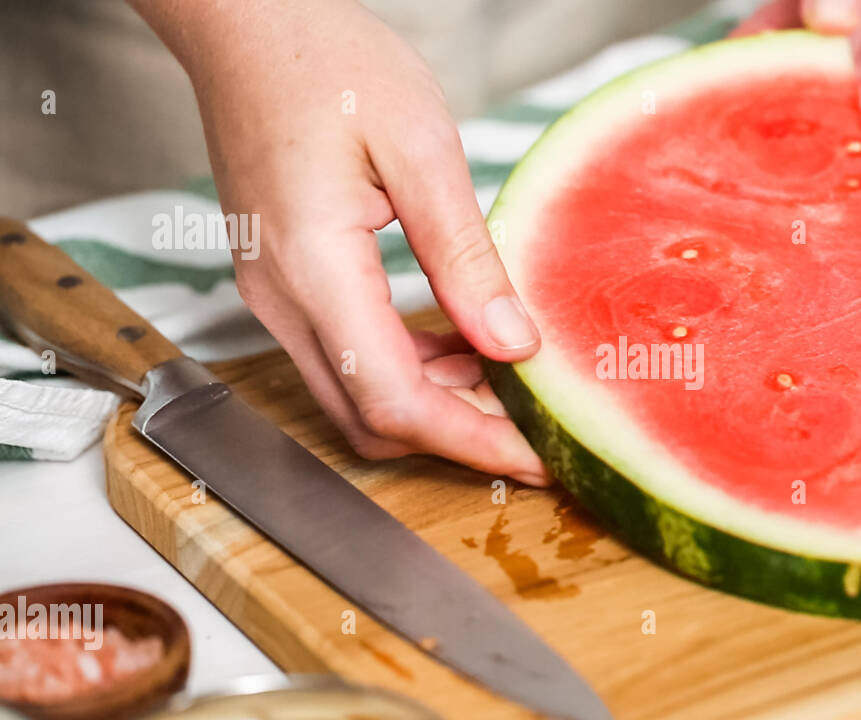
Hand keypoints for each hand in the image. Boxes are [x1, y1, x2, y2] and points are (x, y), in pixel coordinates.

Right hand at [130, 0, 549, 484]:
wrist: (249, 25)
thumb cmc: (327, 62)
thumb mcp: (420, 148)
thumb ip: (465, 257)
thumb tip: (512, 344)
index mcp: (314, 269)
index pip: (394, 400)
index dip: (471, 442)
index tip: (536, 460)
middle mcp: (281, 300)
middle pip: (372, 419)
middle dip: (459, 438)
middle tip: (535, 433)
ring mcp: (274, 297)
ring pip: (356, 397)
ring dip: (435, 407)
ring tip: (509, 386)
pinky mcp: (284, 285)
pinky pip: (347, 359)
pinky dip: (407, 372)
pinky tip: (461, 346)